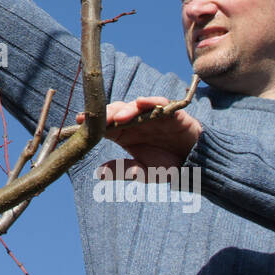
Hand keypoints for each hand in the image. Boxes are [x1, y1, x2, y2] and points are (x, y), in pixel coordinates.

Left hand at [75, 96, 201, 180]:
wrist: (196, 165)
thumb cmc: (167, 167)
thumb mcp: (143, 172)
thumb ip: (124, 170)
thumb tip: (99, 173)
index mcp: (125, 134)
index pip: (105, 125)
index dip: (93, 122)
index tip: (78, 122)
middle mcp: (136, 122)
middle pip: (117, 112)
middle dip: (107, 114)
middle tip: (98, 119)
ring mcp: (152, 115)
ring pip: (134, 106)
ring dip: (126, 109)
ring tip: (119, 117)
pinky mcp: (170, 112)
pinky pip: (159, 103)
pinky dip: (150, 102)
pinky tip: (142, 102)